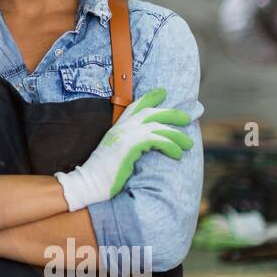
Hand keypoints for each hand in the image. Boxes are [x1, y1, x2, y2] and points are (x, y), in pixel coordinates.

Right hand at [53, 87, 192, 211]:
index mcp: (116, 129)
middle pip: (150, 112)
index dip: (150, 98)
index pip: (134, 107)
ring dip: (176, 135)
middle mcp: (121, 129)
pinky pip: (156, 140)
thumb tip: (144, 146)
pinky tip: (177, 154)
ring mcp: (124, 136)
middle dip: (171, 113)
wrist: (88, 184)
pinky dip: (170, 146)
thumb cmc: (102, 175)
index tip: (163, 93)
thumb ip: (126, 145)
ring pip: (157, 127)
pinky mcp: (129, 147)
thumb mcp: (114, 154)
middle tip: (187, 118)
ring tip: (188, 144)